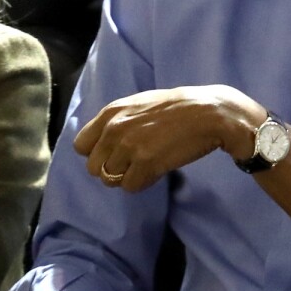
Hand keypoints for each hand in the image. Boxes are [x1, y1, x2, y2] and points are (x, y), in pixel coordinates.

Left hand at [78, 85, 263, 191]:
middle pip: (94, 167)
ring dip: (129, 177)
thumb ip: (118, 120)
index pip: (81, 146)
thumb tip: (102, 142)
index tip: (116, 154)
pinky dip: (144, 183)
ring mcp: (129, 147)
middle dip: (113, 169)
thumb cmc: (179, 107)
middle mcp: (114, 129)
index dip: (98, 153)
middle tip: (135, 163)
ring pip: (111, 180)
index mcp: (111, 113)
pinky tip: (158, 170)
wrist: (209, 113)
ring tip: (148, 165)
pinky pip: (131, 187)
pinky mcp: (147, 164)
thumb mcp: (140, 103)